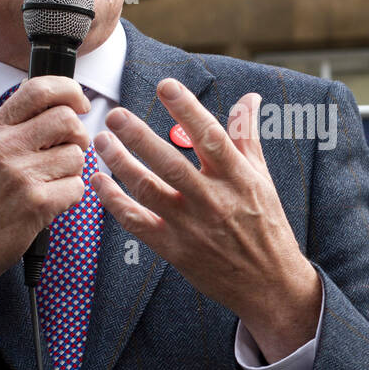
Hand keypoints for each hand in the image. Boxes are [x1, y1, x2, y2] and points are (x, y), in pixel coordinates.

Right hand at [0, 76, 91, 294]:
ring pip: (76, 156)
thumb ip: (12, 127)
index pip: (38, 89)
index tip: (80, 103)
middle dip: (78, 135)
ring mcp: (21, 174)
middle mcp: (5, 147)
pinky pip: (77, 188)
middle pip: (67, 120)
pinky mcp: (37, 202)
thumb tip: (55, 106)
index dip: (69, 91)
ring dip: (72, 171)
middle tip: (70, 150)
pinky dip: (70, 196)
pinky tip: (49, 203)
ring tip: (50, 183)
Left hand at [91, 79, 321, 362]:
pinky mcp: (175, 249)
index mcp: (238, 178)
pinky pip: (137, 222)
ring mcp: (192, 227)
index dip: (187, 110)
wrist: (269, 284)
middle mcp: (213, 200)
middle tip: (115, 114)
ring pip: (148, 189)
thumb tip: (248, 97)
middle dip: (139, 136)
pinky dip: (115, 202)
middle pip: (170, 162)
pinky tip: (99, 182)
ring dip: (121, 163)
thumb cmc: (266, 226)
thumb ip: (247, 135)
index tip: (166, 86)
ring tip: (103, 141)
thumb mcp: (262, 178)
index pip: (210, 136)